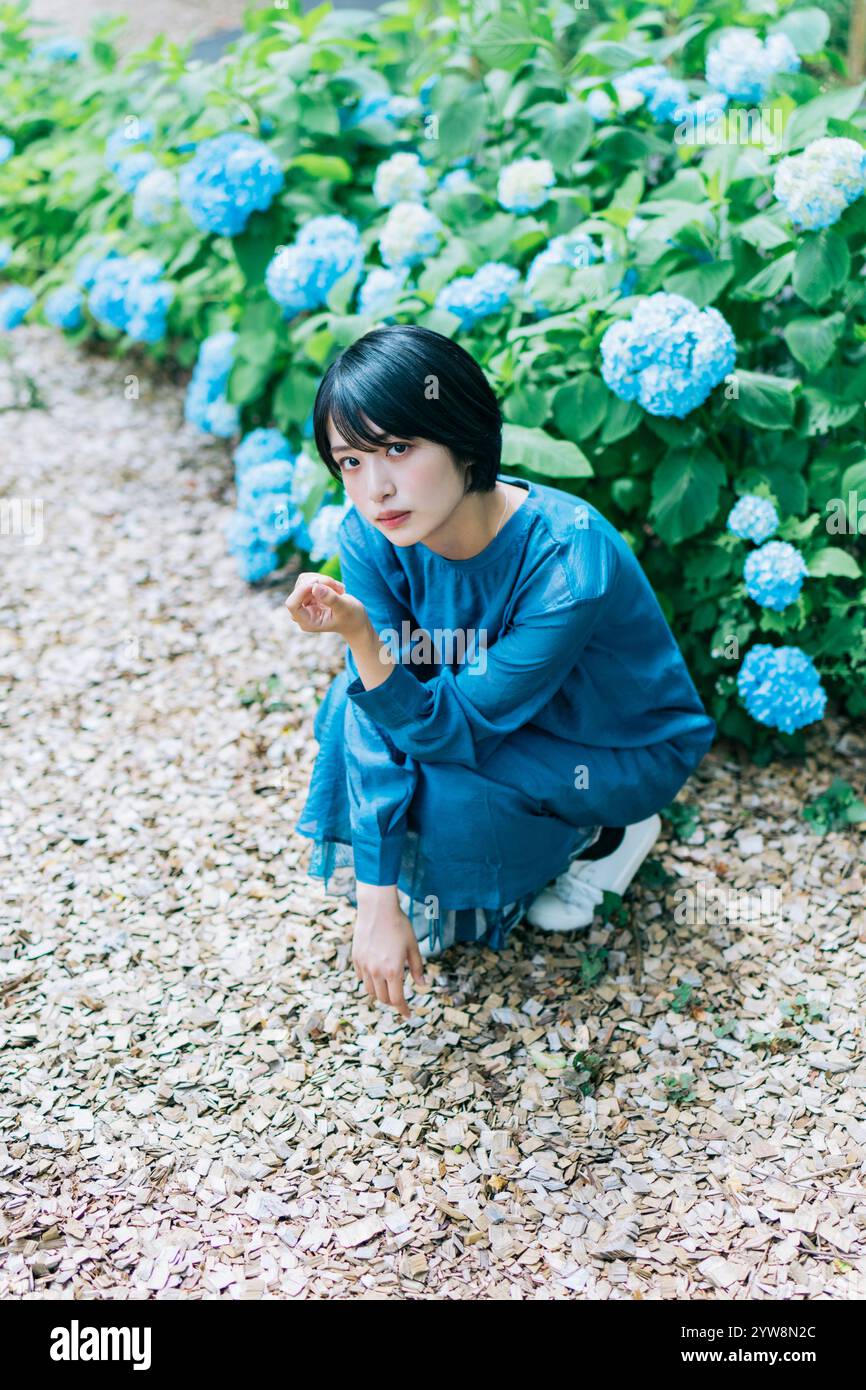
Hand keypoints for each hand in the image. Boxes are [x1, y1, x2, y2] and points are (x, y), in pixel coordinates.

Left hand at [285, 572, 368, 638]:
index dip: (302, 590)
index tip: (318, 583)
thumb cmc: (352, 617)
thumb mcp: (345, 608)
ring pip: (304, 581)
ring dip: (323, 580)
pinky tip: (335, 587)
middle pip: (299, 589)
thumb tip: (314, 587)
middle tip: (339, 587)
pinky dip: (323, 579)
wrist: (355, 619)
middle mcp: (302, 614)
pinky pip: (309, 578)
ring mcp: (303, 603)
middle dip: (318, 583)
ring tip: (339, 588)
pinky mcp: (307, 595)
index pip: (292, 604)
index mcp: (307, 622)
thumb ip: (331, 599)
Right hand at [352, 893, 427, 1018]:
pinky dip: (369, 981)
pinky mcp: (356, 958)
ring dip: (380, 992)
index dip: (403, 1009)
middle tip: (400, 998)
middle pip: (383, 998)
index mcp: (393, 970)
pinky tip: (376, 974)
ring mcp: (364, 965)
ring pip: (369, 990)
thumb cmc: (398, 925)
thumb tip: (421, 984)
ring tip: (388, 986)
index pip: (397, 1000)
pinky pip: (361, 977)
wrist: (377, 909)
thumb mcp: (413, 946)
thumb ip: (417, 968)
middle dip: (392, 1001)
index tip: (408, 1014)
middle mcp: (376, 971)